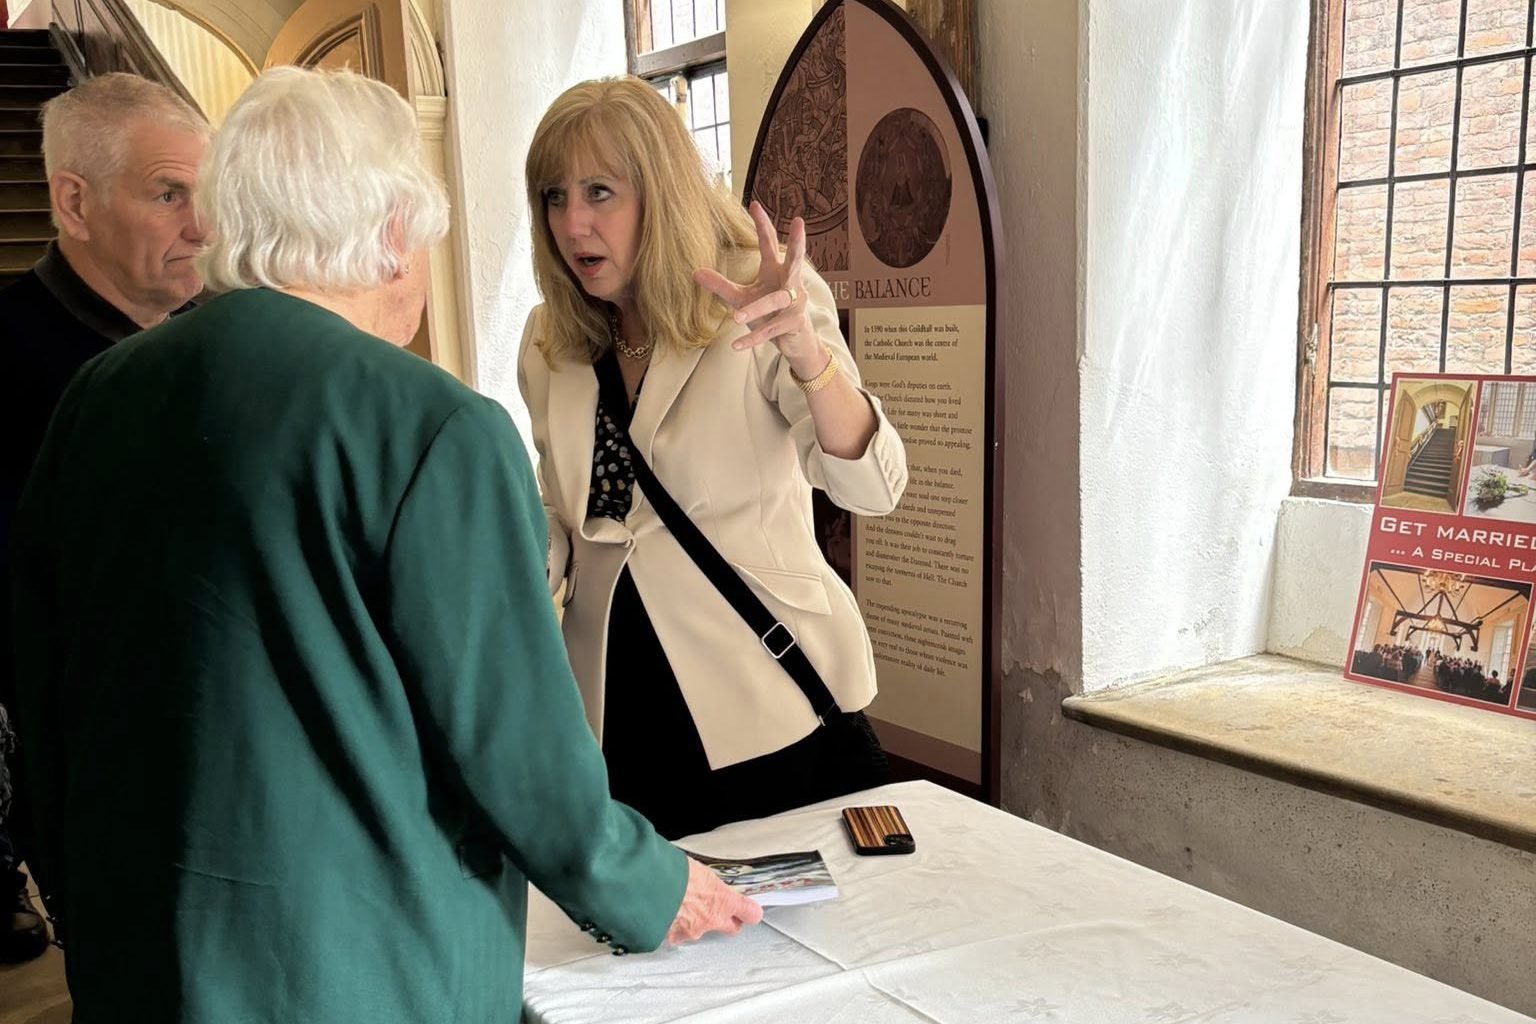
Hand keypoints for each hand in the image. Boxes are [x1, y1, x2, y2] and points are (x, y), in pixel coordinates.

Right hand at [664, 854, 762, 944]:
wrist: (647, 887)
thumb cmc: (671, 871)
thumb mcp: (697, 867)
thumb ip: (705, 879)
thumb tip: (700, 876)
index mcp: (722, 899)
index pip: (749, 912)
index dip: (749, 911)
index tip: (749, 909)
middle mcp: (711, 920)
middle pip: (730, 928)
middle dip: (725, 920)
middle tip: (715, 908)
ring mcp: (692, 931)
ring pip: (700, 930)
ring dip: (693, 921)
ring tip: (679, 904)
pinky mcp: (673, 938)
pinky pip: (677, 934)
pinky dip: (672, 926)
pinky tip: (663, 914)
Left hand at [693, 200, 827, 375]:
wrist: (796, 342)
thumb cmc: (769, 313)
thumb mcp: (742, 298)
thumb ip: (721, 285)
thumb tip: (693, 271)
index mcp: (776, 271)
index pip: (770, 243)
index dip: (762, 224)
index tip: (754, 204)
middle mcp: (790, 283)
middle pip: (795, 259)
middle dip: (798, 242)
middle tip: (800, 222)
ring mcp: (795, 303)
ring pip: (775, 302)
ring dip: (757, 308)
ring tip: (736, 317)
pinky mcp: (793, 324)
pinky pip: (771, 330)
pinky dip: (753, 338)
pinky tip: (736, 346)